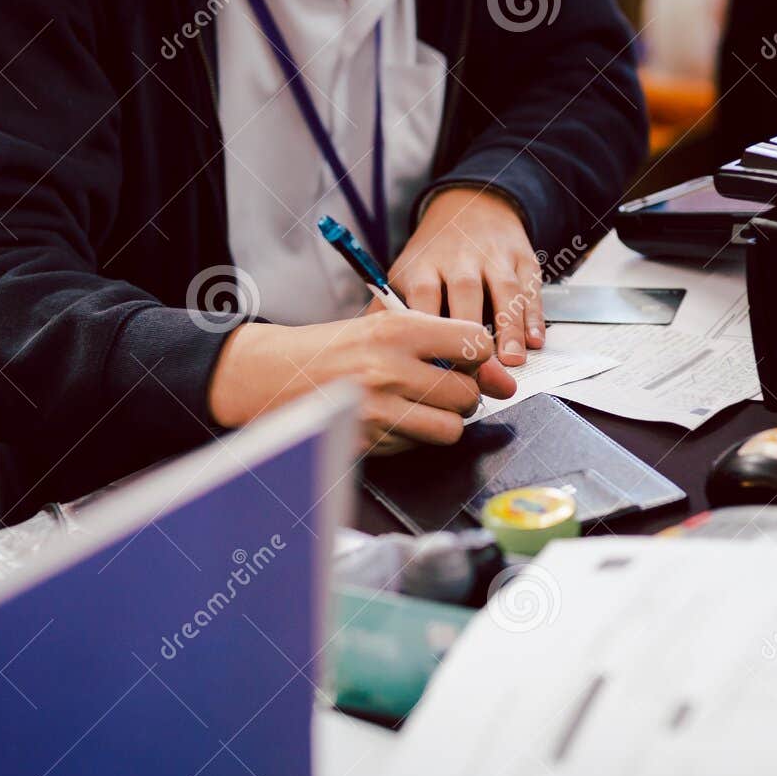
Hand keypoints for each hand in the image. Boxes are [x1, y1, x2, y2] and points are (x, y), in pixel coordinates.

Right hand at [208, 311, 518, 453]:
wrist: (273, 376)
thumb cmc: (336, 349)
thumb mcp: (387, 328)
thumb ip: (446, 347)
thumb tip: (503, 379)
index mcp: (397, 330)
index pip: (476, 344)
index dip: (478, 356)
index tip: (467, 359)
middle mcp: (389, 369)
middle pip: (467, 392)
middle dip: (459, 393)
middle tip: (436, 385)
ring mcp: (378, 409)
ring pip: (451, 427)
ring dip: (443, 420)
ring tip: (419, 405)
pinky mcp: (369, 442)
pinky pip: (419, 446)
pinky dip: (413, 436)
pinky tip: (391, 418)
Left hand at [389, 187, 544, 365]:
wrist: (471, 205)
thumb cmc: (434, 254)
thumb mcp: (404, 272)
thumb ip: (388, 310)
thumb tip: (368, 348)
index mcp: (424, 265)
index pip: (424, 299)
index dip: (430, 334)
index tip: (434, 367)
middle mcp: (459, 258)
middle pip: (465, 294)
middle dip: (471, 334)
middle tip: (476, 372)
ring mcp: (494, 257)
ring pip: (504, 292)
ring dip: (509, 329)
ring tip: (511, 361)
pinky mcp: (522, 259)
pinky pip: (530, 289)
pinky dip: (534, 316)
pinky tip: (534, 341)